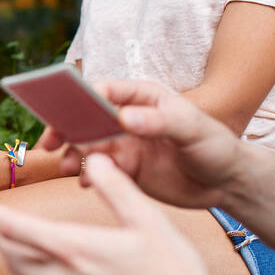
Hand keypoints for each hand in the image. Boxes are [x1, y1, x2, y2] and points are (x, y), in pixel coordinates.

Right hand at [37, 80, 242, 210]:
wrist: (226, 184)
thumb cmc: (216, 146)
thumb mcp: (193, 129)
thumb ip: (160, 121)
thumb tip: (125, 118)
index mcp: (144, 98)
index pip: (106, 91)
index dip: (82, 97)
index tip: (66, 109)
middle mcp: (128, 118)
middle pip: (86, 118)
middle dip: (64, 128)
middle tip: (49, 142)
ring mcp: (125, 144)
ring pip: (87, 146)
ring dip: (72, 154)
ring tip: (67, 168)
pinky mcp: (125, 169)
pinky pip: (97, 170)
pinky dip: (86, 175)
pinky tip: (85, 183)